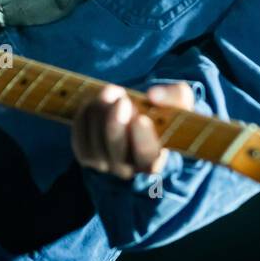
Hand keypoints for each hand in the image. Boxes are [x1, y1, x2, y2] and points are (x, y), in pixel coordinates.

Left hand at [71, 82, 195, 179]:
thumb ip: (176, 96)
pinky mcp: (86, 155)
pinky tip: (96, 102)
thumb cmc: (163, 113)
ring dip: (101, 113)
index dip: (143, 140)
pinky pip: (79, 136)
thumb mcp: (179, 102)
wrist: (138, 117)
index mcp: (155, 160)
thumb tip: (154, 95)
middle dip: (116, 126)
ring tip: (112, 91)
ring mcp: (104, 164)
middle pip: (117, 155)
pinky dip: (85, 115)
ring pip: (96, 143)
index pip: (148, 158)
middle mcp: (129, 169)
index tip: (141, 119)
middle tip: (121, 100)